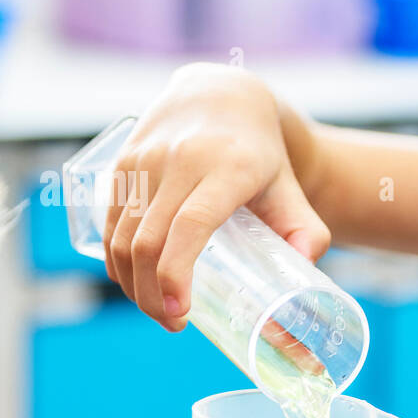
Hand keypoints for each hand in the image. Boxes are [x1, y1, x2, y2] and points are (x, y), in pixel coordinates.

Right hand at [104, 62, 329, 329]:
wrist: (221, 95)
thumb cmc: (261, 155)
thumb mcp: (292, 190)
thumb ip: (307, 232)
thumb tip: (306, 269)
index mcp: (226, 168)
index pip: (190, 225)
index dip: (177, 273)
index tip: (181, 312)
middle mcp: (180, 160)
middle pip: (150, 241)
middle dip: (154, 294)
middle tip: (174, 322)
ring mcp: (145, 160)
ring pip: (123, 236)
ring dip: (132, 283)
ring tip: (157, 309)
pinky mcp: (122, 164)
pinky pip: (109, 223)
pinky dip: (116, 261)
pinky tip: (133, 282)